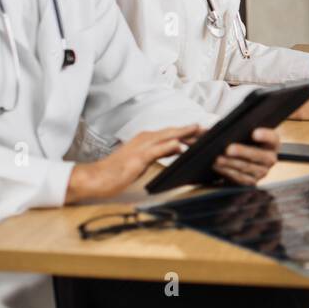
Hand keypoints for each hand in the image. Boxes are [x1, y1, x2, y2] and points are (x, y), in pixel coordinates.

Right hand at [66, 125, 203, 202]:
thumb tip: (178, 148)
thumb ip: (161, 152)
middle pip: (174, 132)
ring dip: (185, 133)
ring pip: (167, 137)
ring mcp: (141, 147)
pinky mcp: (137, 158)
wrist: (97, 177)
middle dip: (193, 130)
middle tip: (211, 129)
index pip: (173, 132)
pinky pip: (156, 151)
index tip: (206, 130)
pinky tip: (180, 146)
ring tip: (201, 131)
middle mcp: (145, 138)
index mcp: (147, 139)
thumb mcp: (144, 160)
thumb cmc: (119, 171)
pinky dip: (169, 147)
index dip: (190, 130)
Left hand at [213, 127, 280, 185]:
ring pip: (247, 167)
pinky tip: (218, 166)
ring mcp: (262, 172)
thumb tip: (198, 127)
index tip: (254, 133)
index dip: (265, 135)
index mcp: (272, 143)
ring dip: (231, 163)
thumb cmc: (243, 142)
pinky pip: (240, 178)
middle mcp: (270, 158)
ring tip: (218, 158)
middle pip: (259, 155)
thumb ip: (224, 128)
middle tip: (229, 149)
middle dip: (242, 152)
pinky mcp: (252, 182)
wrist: (242, 159)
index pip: (272, 138)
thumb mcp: (241, 133)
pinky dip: (228, 172)